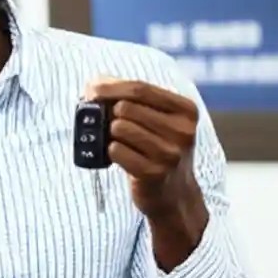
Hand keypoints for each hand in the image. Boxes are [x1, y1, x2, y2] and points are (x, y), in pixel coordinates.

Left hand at [85, 77, 206, 218]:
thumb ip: (128, 95)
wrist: (173, 193)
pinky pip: (115, 150)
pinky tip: (122, 157)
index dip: (110, 88)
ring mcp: (170, 153)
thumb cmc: (157, 147)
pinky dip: (112, 152)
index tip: (91, 91)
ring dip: (111, 134)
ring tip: (122, 142)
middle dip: (110, 114)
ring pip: (119, 128)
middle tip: (111, 125)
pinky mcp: (154, 173)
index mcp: (186, 110)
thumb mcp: (157, 118)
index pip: (140, 88)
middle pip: (126, 108)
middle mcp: (183, 130)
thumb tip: (93, 84)